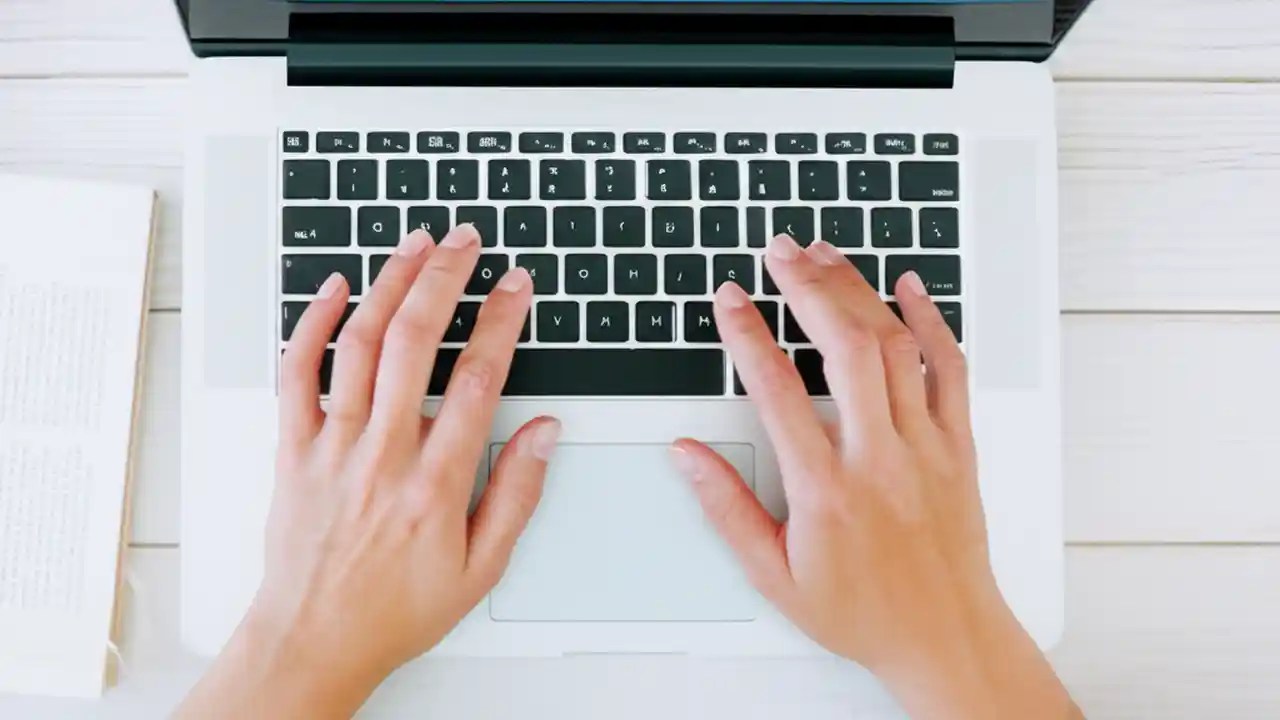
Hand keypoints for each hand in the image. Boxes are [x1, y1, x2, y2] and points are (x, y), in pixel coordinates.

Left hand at [177, 226, 559, 718]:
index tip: (516, 286)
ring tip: (416, 245)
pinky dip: (313, 324)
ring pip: (358, 345)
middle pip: (414, 342)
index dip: (501, 321)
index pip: (478, 379)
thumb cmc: (396, 609)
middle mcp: (382, 454)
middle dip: (444, 279)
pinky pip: (295, 373)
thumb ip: (517, 495)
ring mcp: (332, 446)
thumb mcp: (481, 569)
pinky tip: (334, 288)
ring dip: (388, 284)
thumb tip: (545, 433)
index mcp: (435, 484)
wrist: (314, 639)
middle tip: (466, 241)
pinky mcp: (293, 449)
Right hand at [672, 235, 1078, 719]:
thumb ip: (726, 509)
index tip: (730, 300)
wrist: (944, 638)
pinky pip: (950, 370)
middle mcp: (878, 458)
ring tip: (826, 256)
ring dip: (859, 292)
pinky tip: (909, 288)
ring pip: (895, 347)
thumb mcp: (774, 574)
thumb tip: (688, 455)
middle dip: (808, 287)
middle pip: (844, 347)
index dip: (747, 335)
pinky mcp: (958, 447)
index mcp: (825, 490)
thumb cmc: (861, 612)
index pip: (776, 391)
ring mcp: (925, 447)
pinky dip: (931, 321)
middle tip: (780, 252)